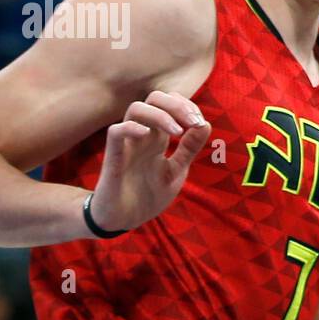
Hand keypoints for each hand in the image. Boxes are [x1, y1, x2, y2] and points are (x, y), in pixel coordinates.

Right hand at [89, 91, 210, 232]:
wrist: (124, 221)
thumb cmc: (147, 196)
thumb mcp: (176, 171)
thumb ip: (189, 149)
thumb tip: (205, 124)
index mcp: (158, 137)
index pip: (169, 104)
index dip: (186, 105)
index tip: (199, 122)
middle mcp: (142, 135)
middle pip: (153, 99)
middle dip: (176, 105)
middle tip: (192, 123)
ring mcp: (127, 144)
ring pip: (135, 109)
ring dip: (160, 115)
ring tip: (177, 132)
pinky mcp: (113, 158)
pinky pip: (115, 132)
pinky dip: (131, 128)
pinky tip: (147, 135)